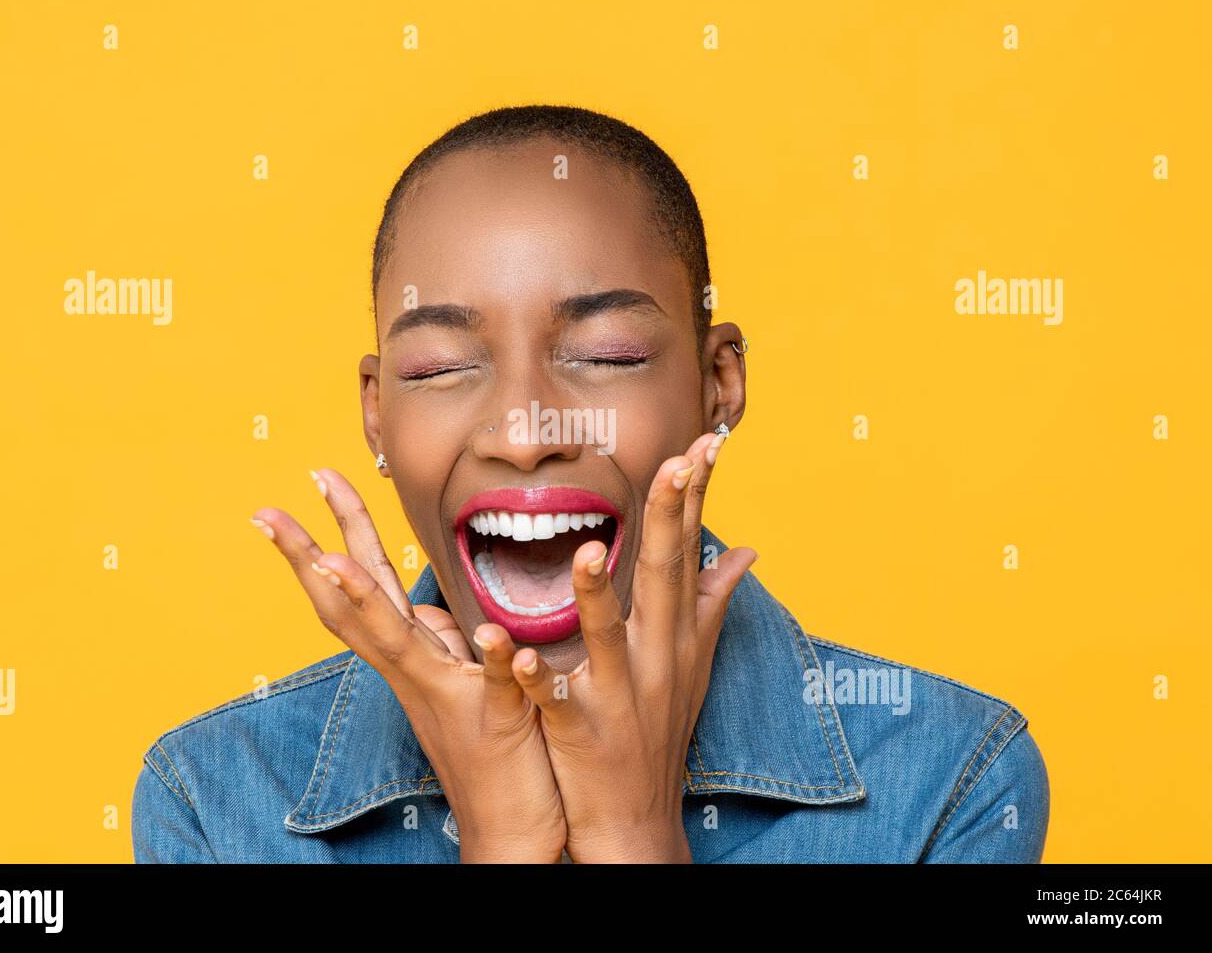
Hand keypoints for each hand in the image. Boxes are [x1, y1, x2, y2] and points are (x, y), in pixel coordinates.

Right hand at [251, 468, 566, 862]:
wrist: (512, 828)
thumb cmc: (491, 747)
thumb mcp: (459, 679)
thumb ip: (438, 642)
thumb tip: (423, 606)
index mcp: (409, 657)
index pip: (356, 589)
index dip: (329, 537)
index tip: (306, 484)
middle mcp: (413, 673)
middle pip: (352, 605)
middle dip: (311, 553)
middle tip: (269, 507)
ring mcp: (448, 696)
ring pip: (397, 643)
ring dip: (362, 603)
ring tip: (332, 560)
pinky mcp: (498, 719)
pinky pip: (496, 684)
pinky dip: (498, 658)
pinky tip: (498, 636)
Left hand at [508, 430, 755, 861]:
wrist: (636, 817)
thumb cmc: (660, 731)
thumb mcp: (695, 664)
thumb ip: (713, 601)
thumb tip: (746, 548)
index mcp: (676, 635)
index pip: (687, 552)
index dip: (695, 499)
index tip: (704, 444)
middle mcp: (655, 656)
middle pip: (662, 579)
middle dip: (669, 519)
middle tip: (676, 464)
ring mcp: (618, 693)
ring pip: (606, 636)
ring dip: (596, 595)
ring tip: (587, 552)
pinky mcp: (579, 728)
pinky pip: (552, 699)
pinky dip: (534, 679)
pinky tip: (515, 656)